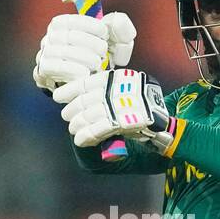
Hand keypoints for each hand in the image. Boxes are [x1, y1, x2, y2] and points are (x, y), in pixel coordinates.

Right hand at [33, 11, 135, 90]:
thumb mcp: (116, 41)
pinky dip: (71, 69)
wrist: (89, 85)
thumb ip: (120, 26)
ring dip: (83, 57)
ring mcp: (44, 53)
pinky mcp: (42, 70)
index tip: (105, 35)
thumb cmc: (102, 58)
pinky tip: (85, 74)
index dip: (91, 26)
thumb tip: (113, 21)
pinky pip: (53, 66)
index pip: (73, 19)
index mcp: (63, 24)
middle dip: (90, 44)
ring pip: (61, 51)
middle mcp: (50, 36)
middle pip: (68, 35)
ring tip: (97, 64)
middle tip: (103, 53)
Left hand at [53, 68, 170, 148]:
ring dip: (78, 125)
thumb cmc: (140, 106)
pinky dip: (86, 136)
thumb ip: (104, 93)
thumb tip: (77, 100)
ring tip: (74, 130)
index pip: (86, 82)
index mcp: (115, 79)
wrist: (161, 120)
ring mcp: (119, 106)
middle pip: (85, 101)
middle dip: (73, 111)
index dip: (70, 90)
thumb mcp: (122, 91)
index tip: (58, 97)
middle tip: (67, 117)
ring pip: (89, 116)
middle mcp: (116, 90)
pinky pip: (98, 129)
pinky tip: (80, 140)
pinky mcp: (123, 122)